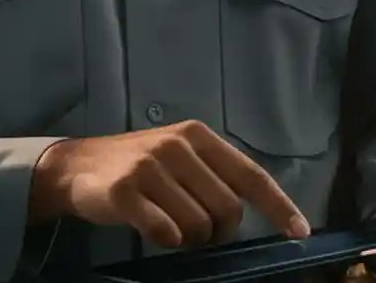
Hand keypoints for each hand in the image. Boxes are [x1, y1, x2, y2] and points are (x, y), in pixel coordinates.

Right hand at [28, 120, 310, 248]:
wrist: (75, 166)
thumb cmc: (137, 165)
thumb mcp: (179, 155)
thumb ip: (213, 175)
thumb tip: (251, 213)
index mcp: (197, 135)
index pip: (250, 175)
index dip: (279, 206)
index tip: (300, 232)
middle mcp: (176, 146)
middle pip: (228, 210)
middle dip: (218, 230)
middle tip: (196, 228)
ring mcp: (149, 168)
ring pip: (198, 227)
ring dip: (189, 238)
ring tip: (168, 223)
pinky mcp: (124, 193)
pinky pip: (166, 234)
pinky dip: (164, 241)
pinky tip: (148, 226)